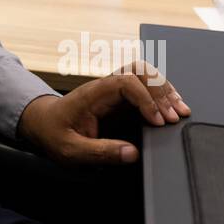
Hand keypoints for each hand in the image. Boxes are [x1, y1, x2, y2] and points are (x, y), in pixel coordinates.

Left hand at [16, 61, 190, 165]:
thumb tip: (131, 153)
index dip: (146, 99)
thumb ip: (99, 152)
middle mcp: (105, 86)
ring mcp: (113, 89)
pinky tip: (172, 108)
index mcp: (92, 93)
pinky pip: (144, 86)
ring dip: (164, 90)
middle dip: (160, 90)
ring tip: (180, 111)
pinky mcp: (120, 98)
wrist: (44, 124)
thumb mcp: (70, 150)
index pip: (126, 82)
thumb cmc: (53, 134)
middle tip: (174, 116)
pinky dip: (161, 95)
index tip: (157, 122)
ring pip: (144, 74)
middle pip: (139, 70)